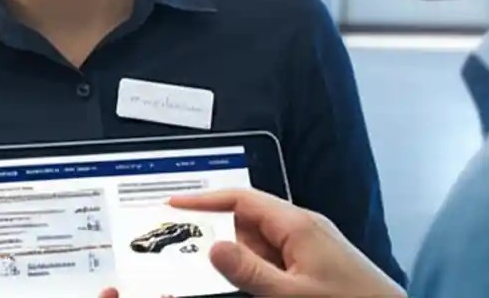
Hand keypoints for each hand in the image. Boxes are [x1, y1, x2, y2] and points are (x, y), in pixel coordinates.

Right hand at [163, 189, 404, 296]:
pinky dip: (250, 263)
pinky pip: (273, 256)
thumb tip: (213, 248)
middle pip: (247, 218)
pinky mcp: (314, 264)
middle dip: (212, 226)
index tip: (174, 204)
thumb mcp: (292, 295)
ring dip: (231, 249)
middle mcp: (303, 228)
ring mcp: (309, 246)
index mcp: (297, 225)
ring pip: (258, 240)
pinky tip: (237, 278)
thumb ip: (251, 272)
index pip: (242, 199)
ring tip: (199, 261)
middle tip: (179, 237)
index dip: (205, 199)